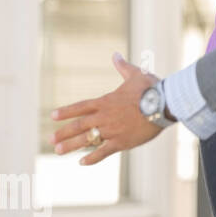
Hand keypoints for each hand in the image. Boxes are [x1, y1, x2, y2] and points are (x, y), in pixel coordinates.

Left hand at [49, 53, 165, 164]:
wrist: (164, 104)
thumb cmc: (151, 88)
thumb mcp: (136, 75)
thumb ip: (123, 67)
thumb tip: (115, 54)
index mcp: (106, 101)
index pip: (81, 107)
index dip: (66, 111)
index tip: (53, 116)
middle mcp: (104, 117)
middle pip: (79, 125)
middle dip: (63, 133)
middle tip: (51, 139)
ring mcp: (112, 130)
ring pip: (86, 140)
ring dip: (71, 146)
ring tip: (58, 152)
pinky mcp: (122, 142)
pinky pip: (103, 152)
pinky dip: (92, 158)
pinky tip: (82, 162)